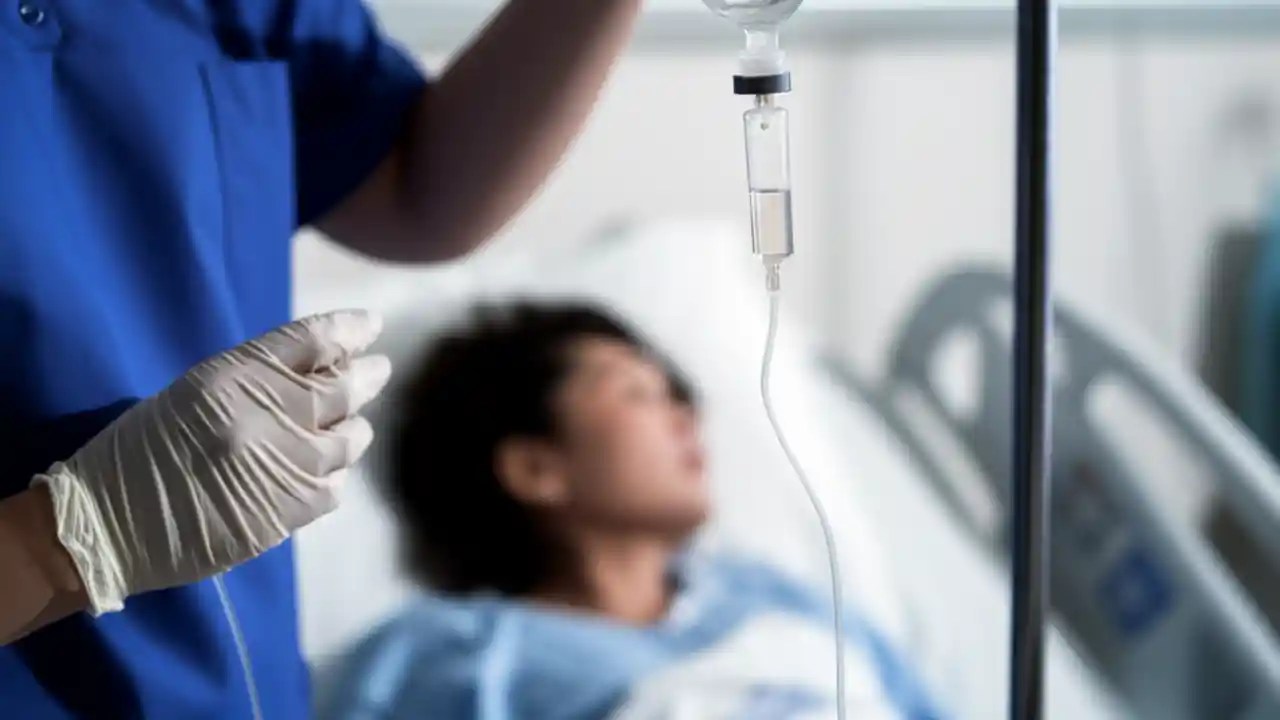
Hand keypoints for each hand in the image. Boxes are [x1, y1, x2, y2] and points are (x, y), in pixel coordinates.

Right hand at [32, 310, 391, 613]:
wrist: (107, 526)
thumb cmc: (142, 450)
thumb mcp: (196, 390)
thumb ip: (257, 375)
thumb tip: (320, 364)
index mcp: (234, 376)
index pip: (311, 339)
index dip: (350, 330)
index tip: (370, 326)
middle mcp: (265, 415)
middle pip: (342, 387)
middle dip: (367, 375)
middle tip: (378, 370)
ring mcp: (282, 465)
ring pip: (349, 439)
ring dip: (352, 429)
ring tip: (348, 425)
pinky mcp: (287, 511)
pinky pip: (334, 486)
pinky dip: (334, 475)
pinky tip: (321, 472)